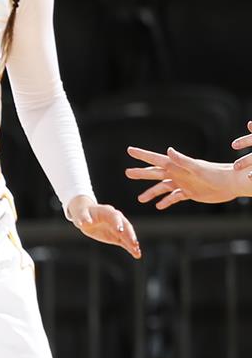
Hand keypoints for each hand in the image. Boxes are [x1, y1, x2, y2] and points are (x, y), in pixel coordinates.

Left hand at [64, 195, 140, 257]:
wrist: (86, 216)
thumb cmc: (83, 214)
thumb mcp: (80, 215)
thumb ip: (84, 218)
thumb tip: (84, 223)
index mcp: (108, 211)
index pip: (115, 217)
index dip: (118, 223)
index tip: (120, 231)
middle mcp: (116, 219)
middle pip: (126, 226)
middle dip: (130, 235)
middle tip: (134, 243)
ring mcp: (118, 228)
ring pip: (127, 235)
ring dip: (132, 243)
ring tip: (137, 251)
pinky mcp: (117, 236)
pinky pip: (125, 242)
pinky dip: (130, 248)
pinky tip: (136, 254)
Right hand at [127, 144, 247, 208]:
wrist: (230, 184)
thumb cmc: (216, 174)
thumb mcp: (197, 168)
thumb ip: (182, 160)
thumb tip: (168, 151)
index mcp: (177, 166)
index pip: (156, 159)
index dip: (142, 155)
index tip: (130, 150)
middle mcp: (178, 173)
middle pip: (155, 173)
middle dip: (141, 173)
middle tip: (127, 172)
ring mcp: (183, 183)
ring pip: (163, 187)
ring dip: (151, 193)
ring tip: (141, 199)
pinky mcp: (189, 193)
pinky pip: (174, 197)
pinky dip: (166, 202)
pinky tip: (159, 206)